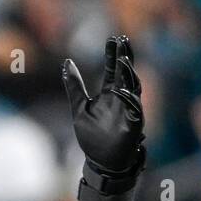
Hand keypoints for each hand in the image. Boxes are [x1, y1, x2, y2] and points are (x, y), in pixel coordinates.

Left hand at [62, 36, 145, 200]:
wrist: (102, 162)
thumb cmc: (93, 137)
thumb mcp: (79, 108)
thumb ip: (74, 86)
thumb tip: (66, 62)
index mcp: (110, 94)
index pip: (113, 69)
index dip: (113, 54)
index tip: (113, 38)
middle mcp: (121, 99)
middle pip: (125, 73)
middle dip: (124, 57)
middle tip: (122, 40)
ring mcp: (129, 110)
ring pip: (133, 87)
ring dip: (128, 74)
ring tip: (123, 59)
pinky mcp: (134, 123)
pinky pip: (133, 109)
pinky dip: (128, 99)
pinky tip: (122, 89)